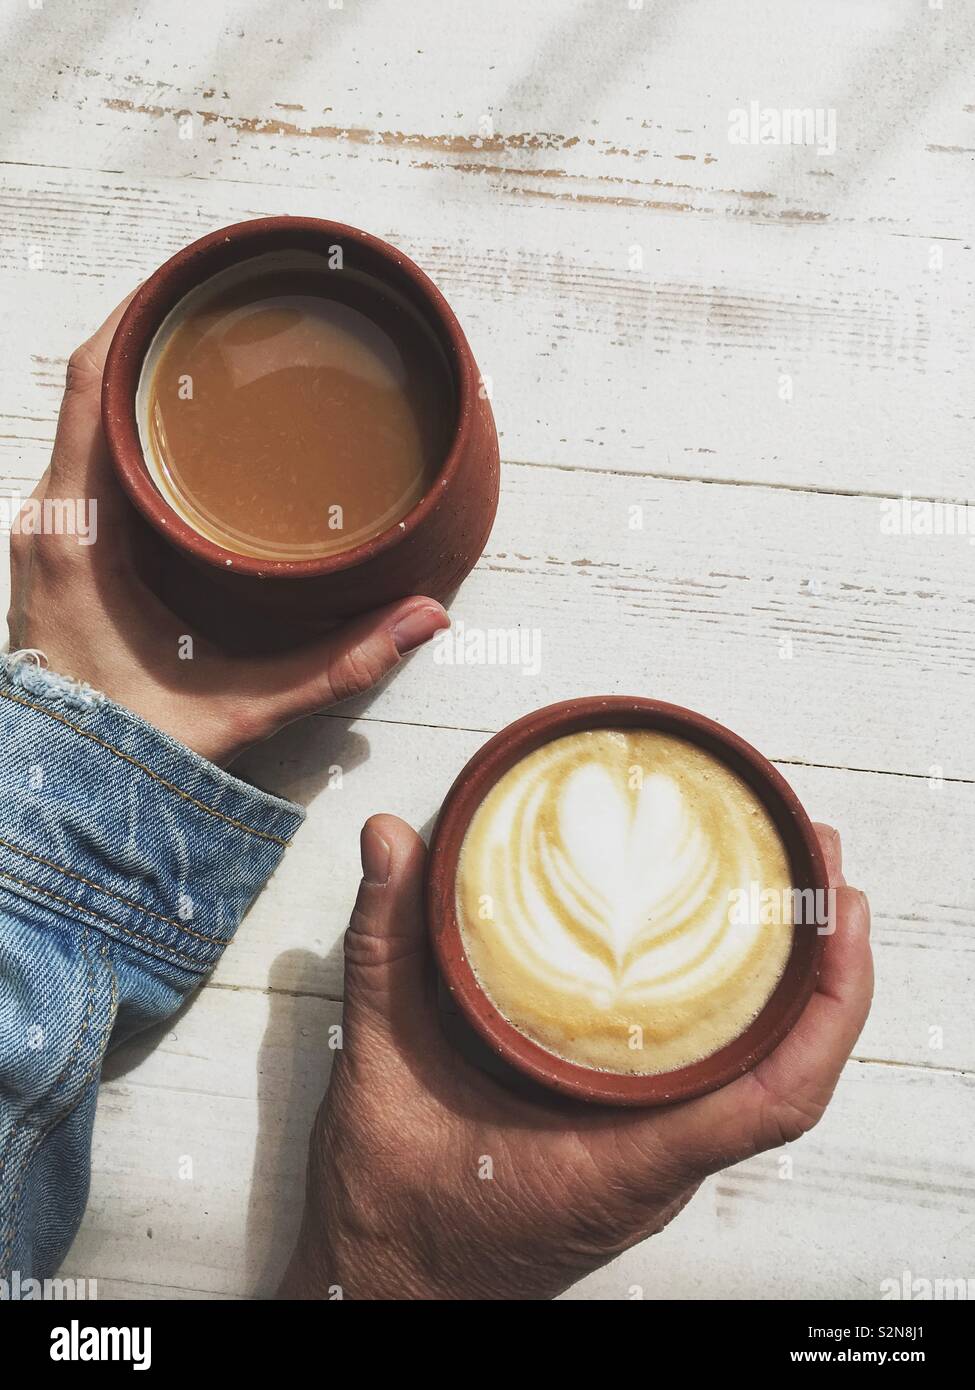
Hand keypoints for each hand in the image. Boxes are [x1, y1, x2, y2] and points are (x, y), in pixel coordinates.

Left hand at [6, 297, 448, 765]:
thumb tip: (423, 620)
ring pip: (81, 419)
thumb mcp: (240, 704)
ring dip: (138, 380)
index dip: (134, 315)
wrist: (64, 797)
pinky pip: (82, 454)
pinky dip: (124, 423)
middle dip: (153, 336)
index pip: (88, 383)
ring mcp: (46, 532)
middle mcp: (49, 518)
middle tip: (226, 310)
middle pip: (87, 384)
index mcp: (78, 533)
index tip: (192, 279)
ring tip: (210, 353)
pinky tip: (178, 424)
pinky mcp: (55, 549)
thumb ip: (335, 665)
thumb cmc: (130, 750)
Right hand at [280, 819, 871, 1299]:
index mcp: (620, 1162)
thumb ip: (384, 953)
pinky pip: (720, 1085)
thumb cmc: (396, 1215)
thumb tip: (393, 841)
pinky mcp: (633, 1148)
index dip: (828, 1008)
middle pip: (788, 1074)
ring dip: (794, 990)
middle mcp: (657, 1165)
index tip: (838, 917)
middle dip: (824, 967)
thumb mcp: (380, 1074)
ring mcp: (652, 1159)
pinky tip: (729, 960)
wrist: (387, 1290)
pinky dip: (749, 1018)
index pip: (771, 1100)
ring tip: (788, 893)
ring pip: (760, 1079)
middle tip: (816, 860)